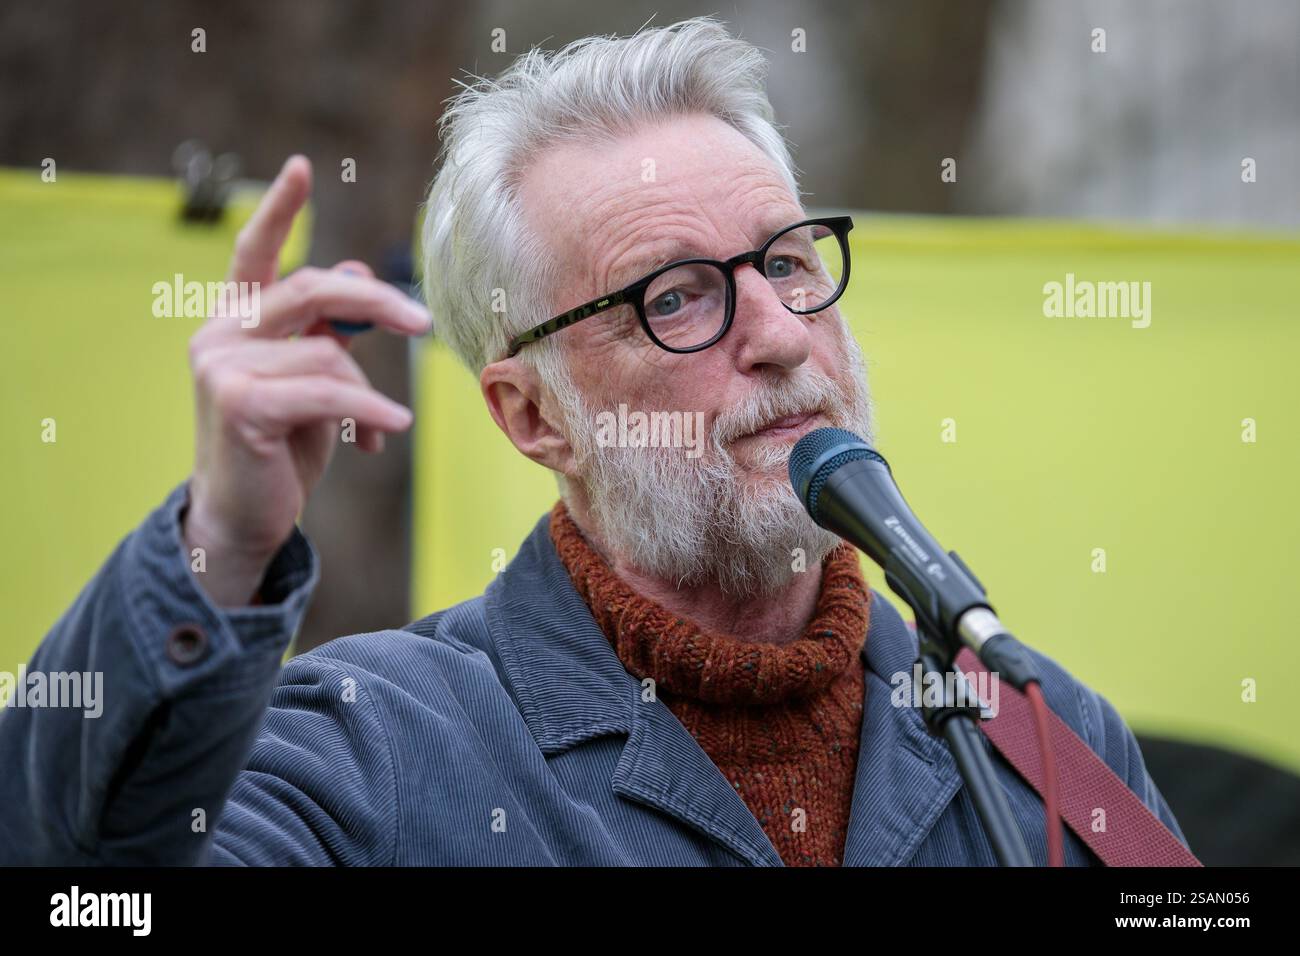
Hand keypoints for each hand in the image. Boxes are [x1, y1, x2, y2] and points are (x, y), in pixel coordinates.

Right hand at [182, 155, 430, 605]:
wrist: (243, 516)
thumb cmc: (282, 445)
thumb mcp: (311, 379)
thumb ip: (327, 328)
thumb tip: (356, 273)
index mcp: (236, 320)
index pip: (255, 252)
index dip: (279, 209)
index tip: (301, 167)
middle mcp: (220, 333)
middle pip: (312, 290)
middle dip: (376, 303)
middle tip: (422, 325)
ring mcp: (222, 366)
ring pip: (328, 351)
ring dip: (366, 394)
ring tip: (376, 429)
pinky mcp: (240, 404)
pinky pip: (327, 392)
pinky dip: (368, 409)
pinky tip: (388, 431)